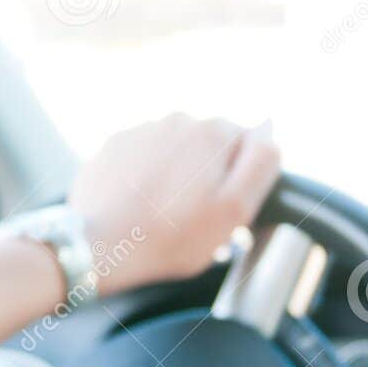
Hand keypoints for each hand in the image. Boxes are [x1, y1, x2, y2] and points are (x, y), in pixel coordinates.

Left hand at [69, 115, 279, 297]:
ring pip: (175, 150)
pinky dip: (146, 175)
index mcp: (212, 132)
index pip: (246, 146)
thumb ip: (260, 164)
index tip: (222, 206)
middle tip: (194, 216)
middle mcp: (176, 120)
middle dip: (207, 175)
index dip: (239, 179)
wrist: (100, 247)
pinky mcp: (113, 145)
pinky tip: (140, 204)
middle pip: (209, 146)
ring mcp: (141, 130)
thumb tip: (267, 131)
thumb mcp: (235, 210)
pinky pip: (143, 156)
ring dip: (176, 174)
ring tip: (164, 213)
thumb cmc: (171, 237)